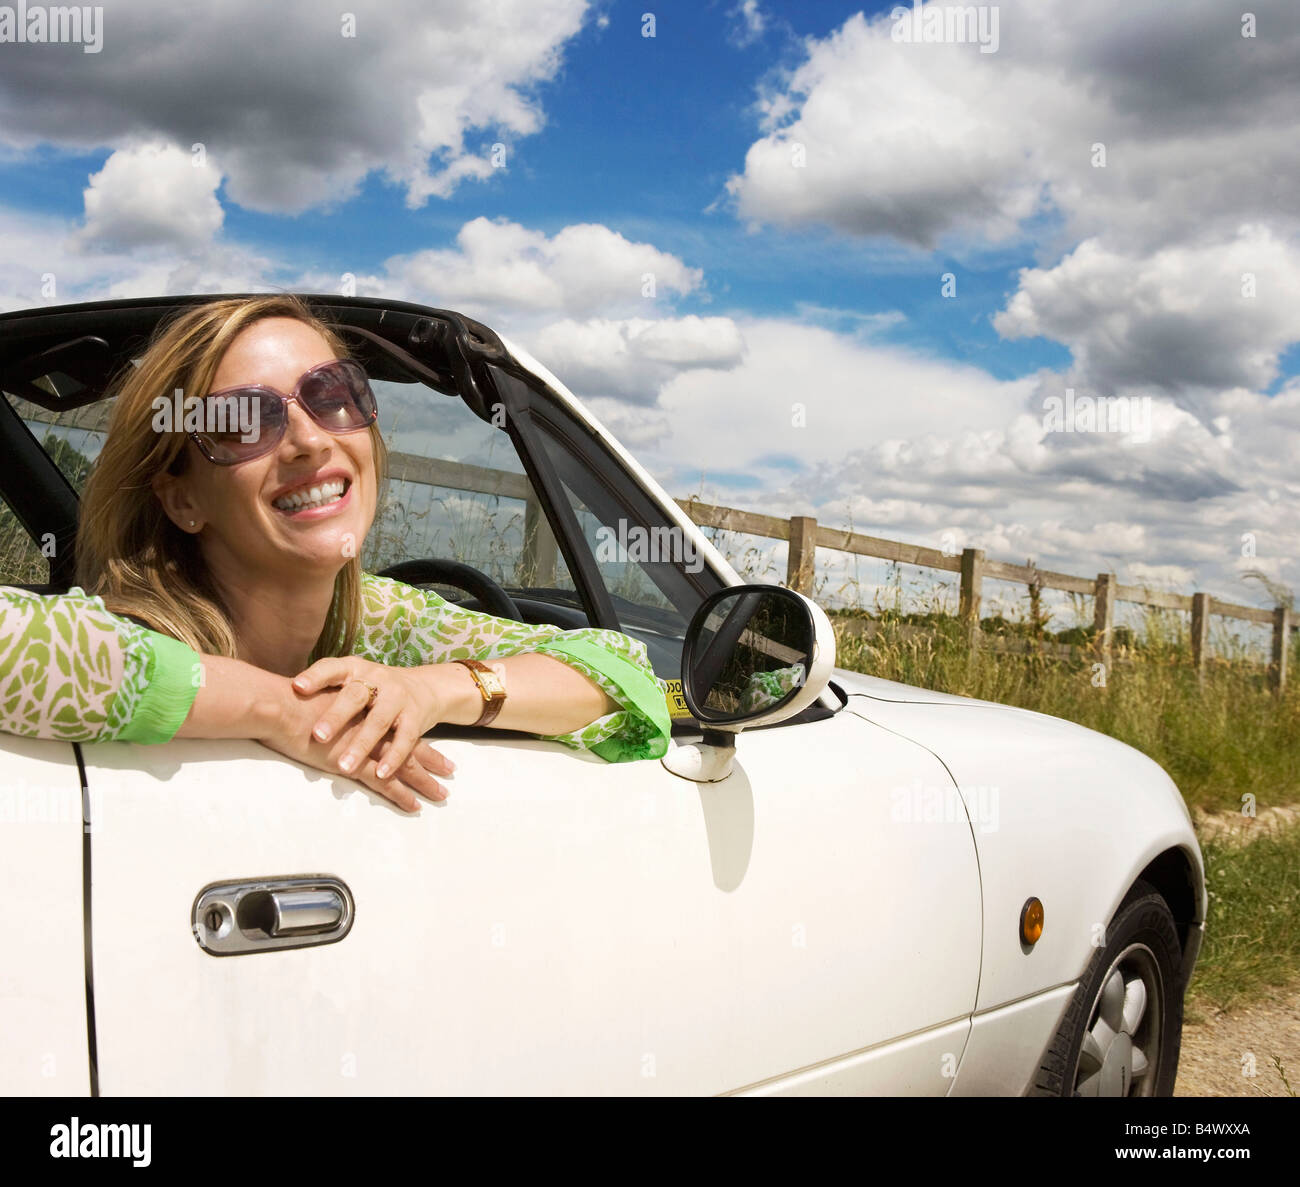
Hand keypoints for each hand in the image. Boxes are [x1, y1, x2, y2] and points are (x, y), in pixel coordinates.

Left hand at [290, 656, 457, 791]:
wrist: (425, 687)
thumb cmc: (374, 689)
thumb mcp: (351, 681)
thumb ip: (323, 691)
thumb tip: (272, 703)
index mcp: (355, 669)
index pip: (332, 669)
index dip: (315, 677)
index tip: (296, 687)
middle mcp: (377, 679)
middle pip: (354, 696)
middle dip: (336, 716)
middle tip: (318, 736)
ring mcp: (398, 697)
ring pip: (378, 722)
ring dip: (361, 745)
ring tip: (344, 768)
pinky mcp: (415, 717)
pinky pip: (404, 739)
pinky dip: (393, 757)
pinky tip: (381, 773)